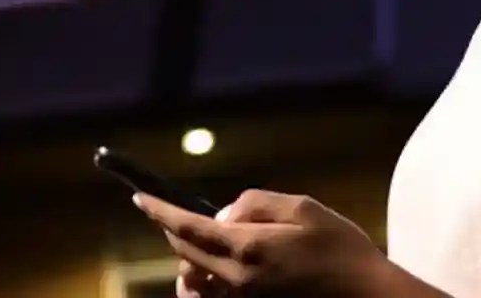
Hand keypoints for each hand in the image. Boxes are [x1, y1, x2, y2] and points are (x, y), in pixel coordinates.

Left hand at [135, 188, 389, 296]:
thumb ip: (255, 205)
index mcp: (249, 250)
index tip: (139, 198)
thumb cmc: (341, 249)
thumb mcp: (303, 209)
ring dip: (186, 258)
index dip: (158, 210)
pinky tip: (207, 271)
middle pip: (184, 253)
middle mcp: (238, 282)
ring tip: (195, 242)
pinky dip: (200, 284)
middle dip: (172, 229)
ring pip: (192, 280)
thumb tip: (220, 215)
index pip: (186, 226)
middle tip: (172, 214)